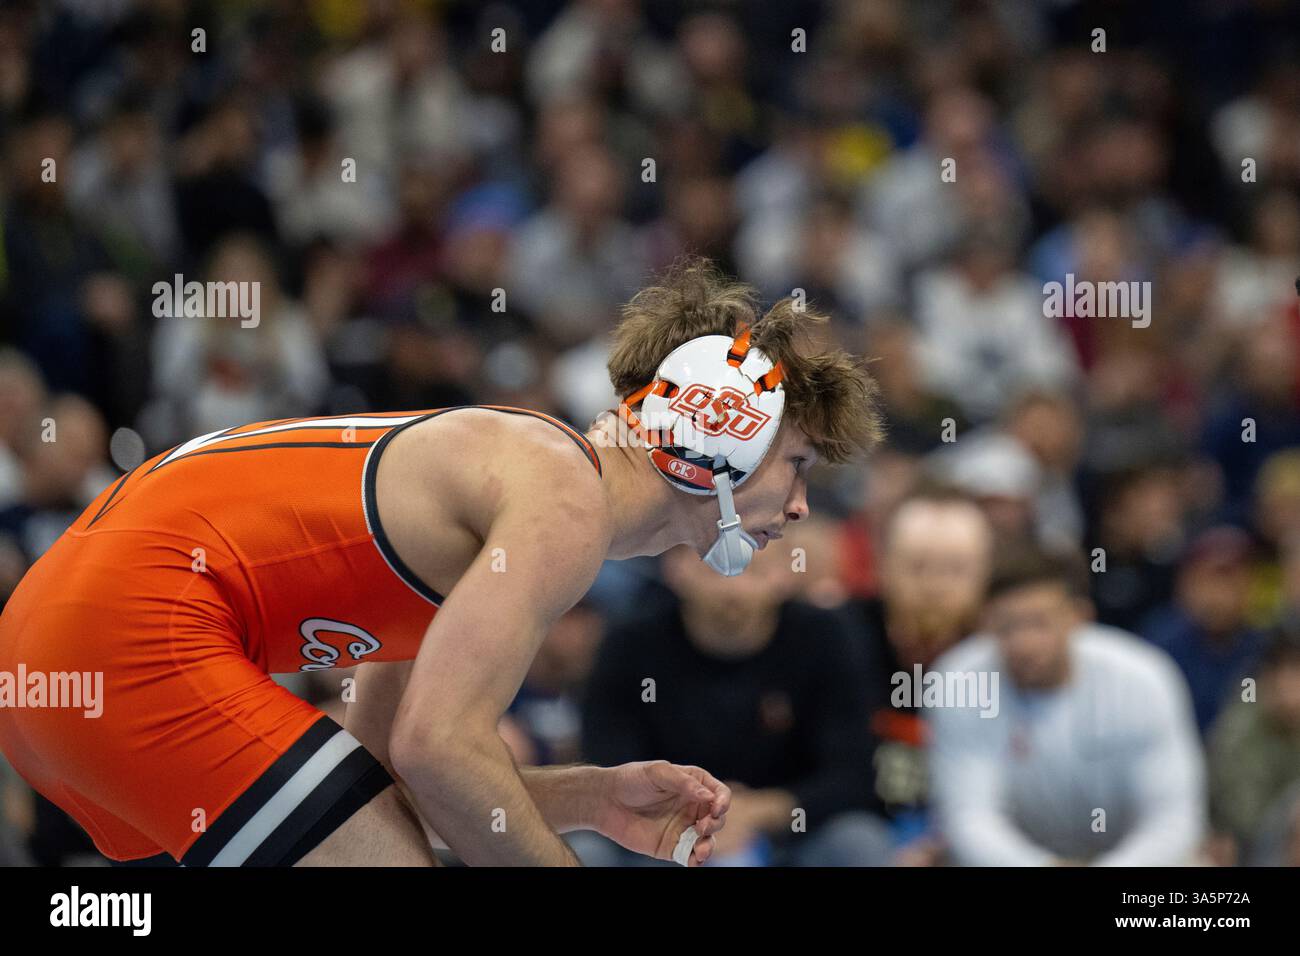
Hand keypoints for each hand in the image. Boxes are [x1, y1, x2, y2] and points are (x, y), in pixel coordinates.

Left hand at [592, 761, 729, 865]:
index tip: (716, 808)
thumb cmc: (631, 780)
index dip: (723, 801)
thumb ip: (683, 782)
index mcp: (693, 785)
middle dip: (715, 824)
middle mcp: (692, 807)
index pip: (719, 793)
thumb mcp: (657, 772)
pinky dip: (697, 861)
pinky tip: (694, 861)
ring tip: (700, 851)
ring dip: (709, 846)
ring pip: (708, 840)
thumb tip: (708, 795)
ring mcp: (683, 827)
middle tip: (701, 827)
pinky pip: (690, 856)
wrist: (605, 801)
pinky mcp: (672, 846)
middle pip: (718, 819)